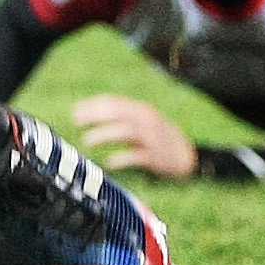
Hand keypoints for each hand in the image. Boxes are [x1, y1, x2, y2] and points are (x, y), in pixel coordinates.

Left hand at [70, 95, 197, 181]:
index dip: (93, 105)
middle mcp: (147, 121)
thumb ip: (124, 118)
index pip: (114, 102)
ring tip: (87, 141)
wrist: (190, 157)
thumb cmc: (160, 139)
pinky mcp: (158, 158)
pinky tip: (109, 162)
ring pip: (125, 131)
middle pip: (117, 113)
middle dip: (95, 115)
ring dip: (104, 134)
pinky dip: (122, 158)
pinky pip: (138, 156)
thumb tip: (93, 115)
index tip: (75, 110)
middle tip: (76, 121)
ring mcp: (153, 139)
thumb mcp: (144, 122)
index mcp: (142, 111)